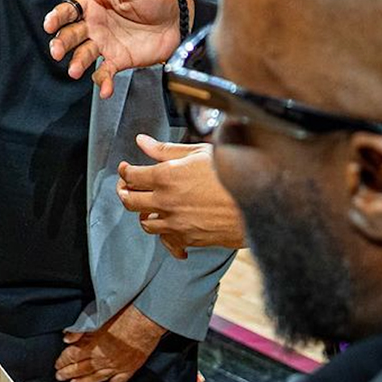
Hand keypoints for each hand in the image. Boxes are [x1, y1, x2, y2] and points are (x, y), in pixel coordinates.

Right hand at [44, 0, 180, 98]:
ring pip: (84, 55)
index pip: (70, 11)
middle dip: (61, 43)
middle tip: (57, 51)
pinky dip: (103, 82)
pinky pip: (105, 73)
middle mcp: (96, 25)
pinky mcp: (118, 60)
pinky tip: (105, 89)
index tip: (50, 25)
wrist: (178, 21)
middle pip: (71, 35)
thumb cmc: (156, 0)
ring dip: (77, 63)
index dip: (57, 17)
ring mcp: (105, 44)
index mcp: (95, 5)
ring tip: (75, 71)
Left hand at [55, 305, 164, 381]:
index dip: (63, 360)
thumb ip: (81, 330)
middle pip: (82, 368)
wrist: (147, 320)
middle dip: (69, 373)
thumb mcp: (99, 317)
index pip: (73, 355)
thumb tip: (67, 337)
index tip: (57, 363)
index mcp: (94, 345)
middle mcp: (103, 358)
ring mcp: (116, 366)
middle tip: (60, 376)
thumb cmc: (125, 314)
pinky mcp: (129, 369)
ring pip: (96, 378)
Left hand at [117, 138, 245, 257]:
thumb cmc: (230, 173)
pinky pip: (166, 240)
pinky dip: (164, 234)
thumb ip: (165, 149)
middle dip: (125, 193)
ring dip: (144, 213)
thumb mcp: (198, 152)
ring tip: (149, 205)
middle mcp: (166, 202)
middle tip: (127, 187)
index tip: (126, 168)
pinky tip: (169, 225)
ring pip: (145, 223)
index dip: (125, 171)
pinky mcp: (188, 240)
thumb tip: (142, 141)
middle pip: (130, 201)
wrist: (256, 203)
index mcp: (166, 176)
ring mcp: (176, 224)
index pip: (131, 176)